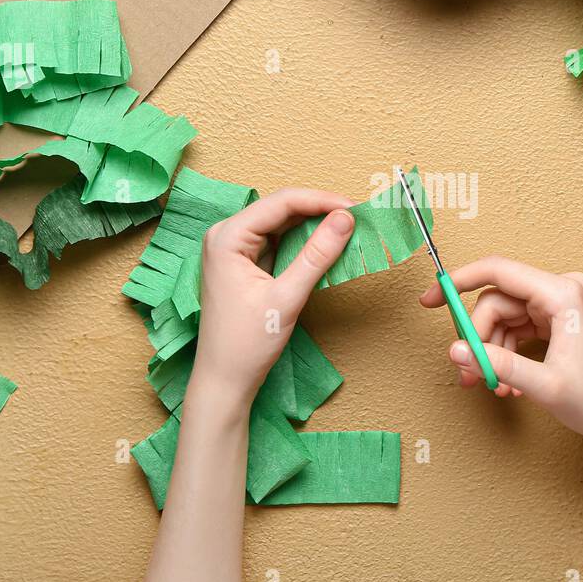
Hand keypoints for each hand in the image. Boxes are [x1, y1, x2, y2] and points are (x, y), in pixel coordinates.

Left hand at [192, 188, 355, 411]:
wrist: (225, 380)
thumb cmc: (246, 344)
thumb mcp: (287, 297)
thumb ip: (317, 256)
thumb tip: (345, 219)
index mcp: (227, 237)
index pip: (281, 203)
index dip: (321, 201)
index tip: (355, 208)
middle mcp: (226, 236)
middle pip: (280, 209)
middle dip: (319, 211)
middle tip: (357, 217)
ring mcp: (234, 250)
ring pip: (281, 225)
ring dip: (314, 226)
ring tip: (347, 229)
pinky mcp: (244, 264)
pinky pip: (278, 243)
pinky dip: (303, 244)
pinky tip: (326, 246)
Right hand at [419, 256, 582, 453]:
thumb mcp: (542, 385)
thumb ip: (497, 363)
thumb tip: (456, 349)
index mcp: (564, 294)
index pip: (499, 272)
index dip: (459, 282)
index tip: (431, 299)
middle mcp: (563, 290)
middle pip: (498, 301)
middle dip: (478, 337)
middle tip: (468, 371)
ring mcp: (561, 304)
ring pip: (504, 316)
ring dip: (491, 350)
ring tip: (488, 384)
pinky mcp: (558, 319)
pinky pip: (518, 327)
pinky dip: (506, 352)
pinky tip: (507, 382)